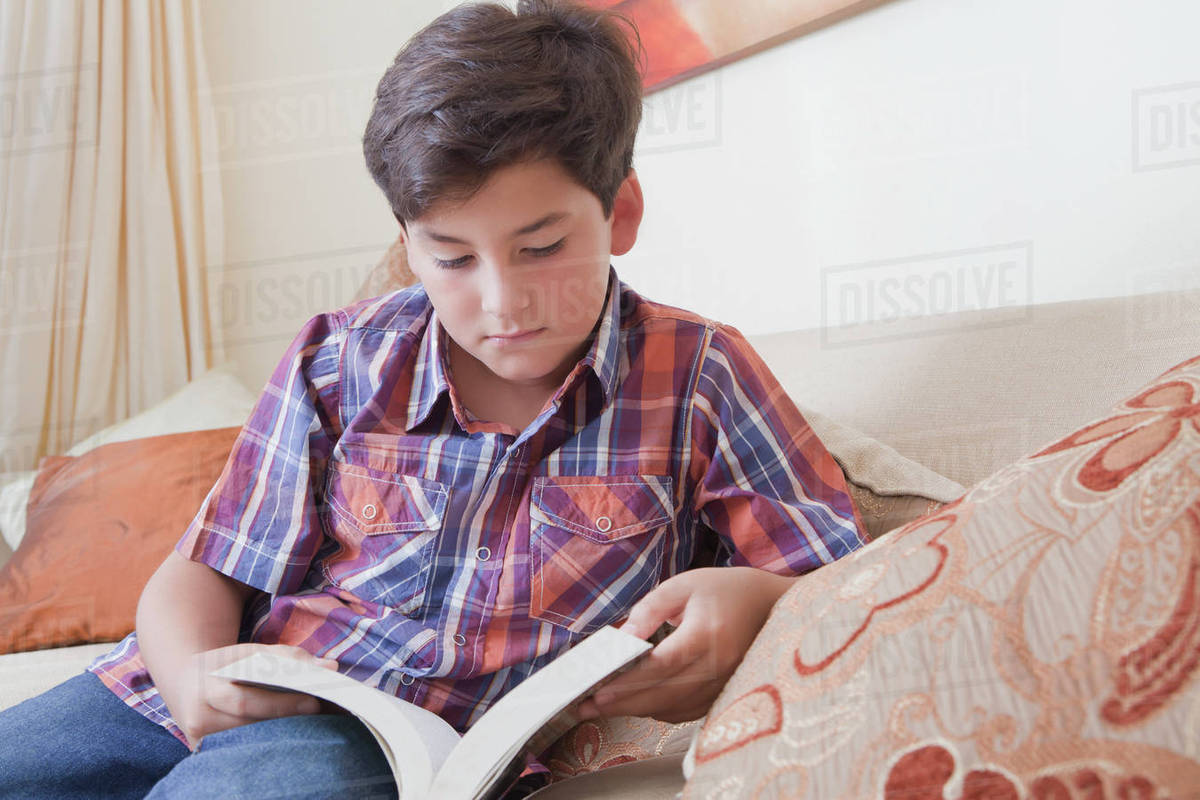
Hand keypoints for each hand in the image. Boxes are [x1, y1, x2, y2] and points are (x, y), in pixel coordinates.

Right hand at [168, 643, 340, 751]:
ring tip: (309, 722)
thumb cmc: (227, 665)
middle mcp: (200, 708)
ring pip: (246, 734)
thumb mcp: (249, 653)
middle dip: (284, 712)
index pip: (247, 694)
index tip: (314, 699)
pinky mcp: (202, 747)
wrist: (185, 681)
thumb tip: (329, 667)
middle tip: (316, 709)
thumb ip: (288, 657)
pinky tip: (288, 735)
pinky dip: (266, 740)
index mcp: (209, 679)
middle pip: (247, 715)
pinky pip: (239, 746)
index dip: (280, 700)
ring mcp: (198, 732)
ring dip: (280, 730)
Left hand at [575, 567, 793, 722]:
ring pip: (673, 708)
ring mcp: (724, 683)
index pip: (661, 665)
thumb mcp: (683, 585)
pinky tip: (638, 704)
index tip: (597, 690)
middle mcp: (718, 665)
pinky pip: (686, 711)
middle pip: (663, 694)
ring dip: (636, 710)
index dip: (628, 681)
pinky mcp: (724, 693)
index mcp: (707, 634)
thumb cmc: (723, 590)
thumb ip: (649, 610)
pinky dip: (659, 711)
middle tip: (586, 707)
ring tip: (604, 707)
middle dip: (621, 703)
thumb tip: (621, 638)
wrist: (770, 604)